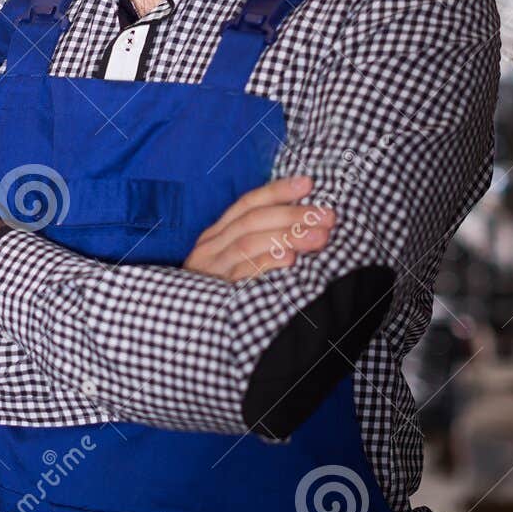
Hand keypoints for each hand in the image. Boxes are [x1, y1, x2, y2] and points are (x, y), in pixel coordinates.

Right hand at [182, 175, 335, 282]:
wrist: (185, 327)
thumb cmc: (217, 289)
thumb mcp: (230, 259)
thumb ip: (256, 240)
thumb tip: (301, 224)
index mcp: (216, 234)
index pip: (247, 204)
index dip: (277, 191)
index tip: (307, 183)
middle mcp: (211, 247)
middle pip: (252, 220)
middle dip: (292, 215)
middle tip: (327, 216)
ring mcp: (213, 269)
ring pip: (248, 243)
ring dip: (287, 236)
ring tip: (319, 236)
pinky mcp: (216, 294)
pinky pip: (242, 274)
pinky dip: (266, 263)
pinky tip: (289, 259)